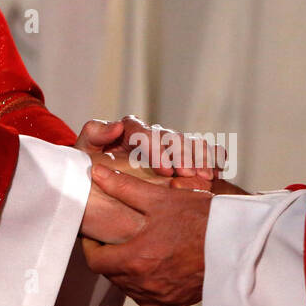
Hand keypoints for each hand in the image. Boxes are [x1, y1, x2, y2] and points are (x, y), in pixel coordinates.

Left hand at [75, 116, 224, 181]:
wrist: (100, 178)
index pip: (145, 133)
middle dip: (182, 156)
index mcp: (130, 130)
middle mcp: (152, 133)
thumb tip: (116, 126)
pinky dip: (209, 157)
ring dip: (198, 158)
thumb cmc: (92, 164)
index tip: (165, 170)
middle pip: (171, 138)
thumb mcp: (87, 150)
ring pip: (188, 143)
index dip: (157, 150)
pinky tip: (217, 170)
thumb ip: (96, 134)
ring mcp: (168, 143)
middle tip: (190, 174)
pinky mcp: (181, 154)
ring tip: (206, 175)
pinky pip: (200, 150)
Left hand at [82, 164, 210, 305]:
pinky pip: (147, 296)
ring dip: (127, 270)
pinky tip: (156, 264)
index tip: (96, 235)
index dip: (91, 246)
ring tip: (138, 248)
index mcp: (136, 260)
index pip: (95, 260)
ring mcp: (160, 297)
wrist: (238, 245)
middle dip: (110, 255)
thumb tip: (98, 176)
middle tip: (118, 237)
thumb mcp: (161, 199)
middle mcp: (144, 285)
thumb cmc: (202, 221)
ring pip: (128, 286)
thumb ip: (125, 188)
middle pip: (111, 273)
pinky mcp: (173, 303)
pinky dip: (145, 283)